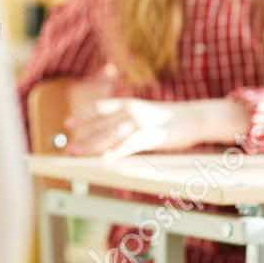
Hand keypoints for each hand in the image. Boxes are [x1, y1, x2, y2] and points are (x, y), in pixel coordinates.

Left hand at [63, 98, 205, 157]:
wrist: (196, 116)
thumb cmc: (173, 118)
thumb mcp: (147, 113)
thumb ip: (130, 120)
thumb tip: (115, 130)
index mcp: (129, 105)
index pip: (101, 111)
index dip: (84, 118)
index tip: (67, 123)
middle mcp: (131, 112)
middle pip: (102, 126)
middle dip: (83, 138)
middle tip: (68, 148)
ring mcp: (141, 123)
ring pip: (110, 135)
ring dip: (92, 145)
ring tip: (76, 152)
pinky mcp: (153, 136)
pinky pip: (131, 144)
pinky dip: (118, 150)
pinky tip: (106, 157)